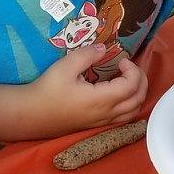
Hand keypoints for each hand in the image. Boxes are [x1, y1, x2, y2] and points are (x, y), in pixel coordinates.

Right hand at [26, 46, 148, 135]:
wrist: (32, 114)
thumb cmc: (48, 90)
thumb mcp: (65, 67)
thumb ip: (87, 55)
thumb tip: (102, 48)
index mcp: (102, 99)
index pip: (131, 85)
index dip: (133, 70)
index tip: (121, 60)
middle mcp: (107, 113)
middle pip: (138, 99)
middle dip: (140, 81)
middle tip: (129, 68)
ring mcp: (103, 122)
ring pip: (133, 112)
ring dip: (138, 94)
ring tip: (129, 80)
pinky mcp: (97, 125)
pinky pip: (124, 118)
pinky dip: (130, 105)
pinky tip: (120, 95)